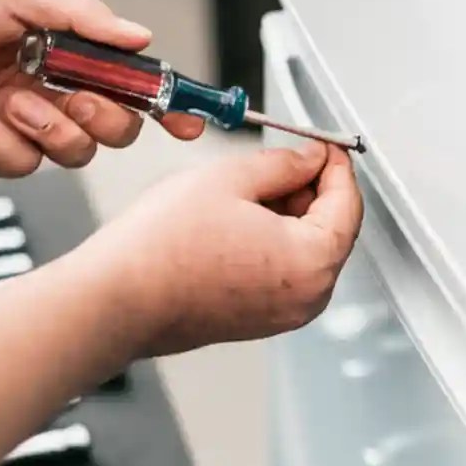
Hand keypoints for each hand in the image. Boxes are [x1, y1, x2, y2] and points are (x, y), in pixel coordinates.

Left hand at [0, 0, 203, 175]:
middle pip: (118, 126)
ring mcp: (22, 125)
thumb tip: (141, 38)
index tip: (191, 118)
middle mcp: (51, 89)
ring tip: (7, 101)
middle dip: (109, 118)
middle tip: (80, 97)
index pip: (133, 81)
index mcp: (65, 48)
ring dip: (50, 129)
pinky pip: (22, 165)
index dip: (168, 102)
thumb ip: (82, 16)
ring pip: (76, 153)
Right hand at [77, 141, 362, 355]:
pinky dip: (274, 240)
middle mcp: (308, 298)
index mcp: (312, 263)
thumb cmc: (162, 248)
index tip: (324, 144)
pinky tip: (237, 219)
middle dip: (313, 189)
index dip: (336, 165)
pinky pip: (284, 271)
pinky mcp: (261, 320)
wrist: (117, 300)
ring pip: (307, 250)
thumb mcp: (231, 178)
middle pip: (333, 229)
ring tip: (246, 189)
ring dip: (290, 213)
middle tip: (283, 158)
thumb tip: (310, 159)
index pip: (348, 204)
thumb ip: (284, 163)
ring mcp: (285, 314)